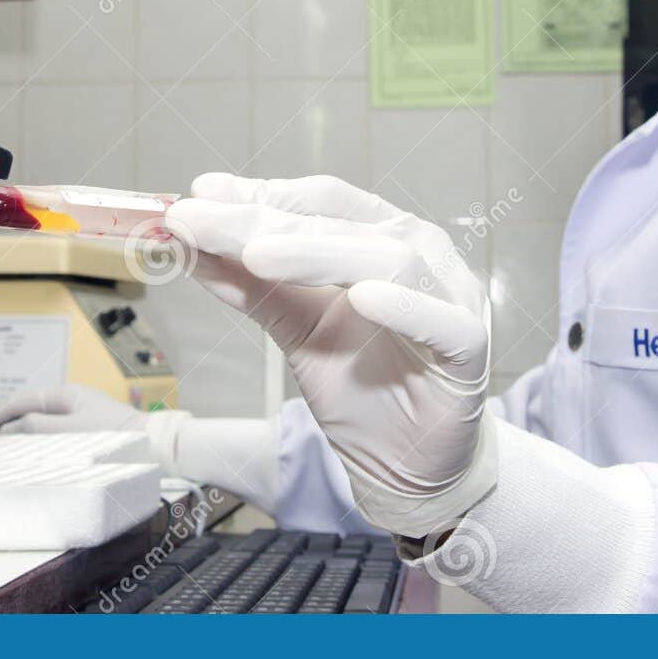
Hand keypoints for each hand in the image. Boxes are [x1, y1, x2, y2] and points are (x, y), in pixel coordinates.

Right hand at [0, 382, 149, 435]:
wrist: (154, 445)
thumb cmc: (118, 436)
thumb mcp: (74, 432)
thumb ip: (40, 428)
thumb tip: (9, 429)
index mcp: (65, 395)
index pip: (19, 403)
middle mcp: (68, 400)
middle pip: (23, 409)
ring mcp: (75, 413)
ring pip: (33, 419)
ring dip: (9, 429)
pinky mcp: (82, 428)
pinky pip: (45, 429)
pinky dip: (26, 436)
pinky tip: (18, 447)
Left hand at [165, 173, 495, 537]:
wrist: (410, 466)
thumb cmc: (364, 389)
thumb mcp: (298, 331)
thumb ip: (253, 287)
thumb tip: (189, 246)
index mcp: (382, 237)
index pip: (321, 203)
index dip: (262, 193)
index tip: (200, 192)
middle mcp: (420, 254)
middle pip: (340, 225)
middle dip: (265, 220)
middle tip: (201, 220)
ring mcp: (450, 297)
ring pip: (389, 259)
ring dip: (318, 253)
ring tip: (256, 255)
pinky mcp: (468, 349)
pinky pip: (440, 321)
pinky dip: (402, 306)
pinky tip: (359, 297)